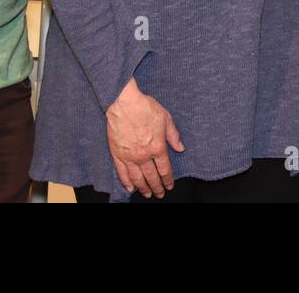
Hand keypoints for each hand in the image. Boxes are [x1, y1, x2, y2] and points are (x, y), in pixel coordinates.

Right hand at [105, 79, 184, 198]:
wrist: (124, 103)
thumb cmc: (146, 108)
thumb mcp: (166, 119)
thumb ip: (173, 135)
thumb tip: (181, 148)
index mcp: (157, 147)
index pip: (164, 169)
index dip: (167, 179)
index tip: (169, 185)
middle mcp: (143, 155)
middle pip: (151, 177)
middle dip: (157, 187)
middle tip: (160, 194)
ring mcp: (129, 156)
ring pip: (137, 178)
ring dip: (143, 188)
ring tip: (147, 194)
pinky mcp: (117, 154)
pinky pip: (122, 173)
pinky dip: (126, 183)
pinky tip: (130, 188)